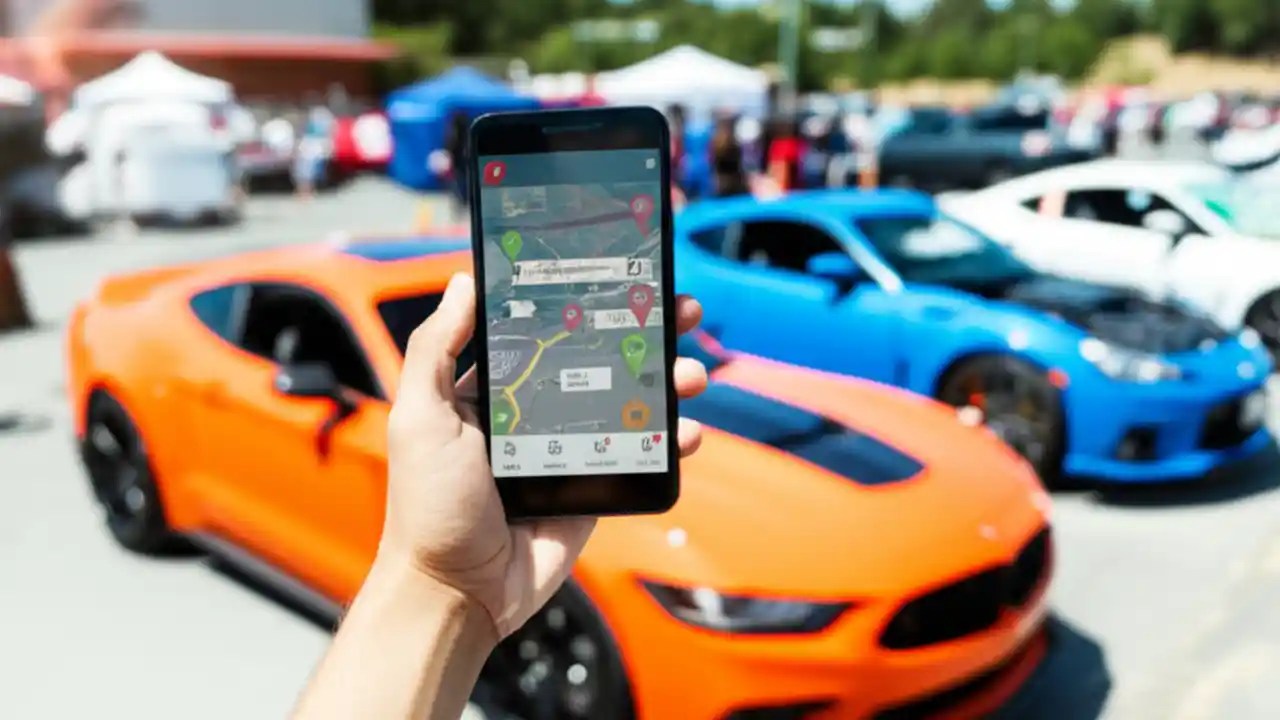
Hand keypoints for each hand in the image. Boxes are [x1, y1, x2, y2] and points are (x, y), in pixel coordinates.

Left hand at [379, 273, 708, 640]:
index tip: (615, 275)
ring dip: (667, 381)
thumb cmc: (428, 507)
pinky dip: (670, 441)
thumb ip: (436, 349)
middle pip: (600, 357)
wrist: (459, 592)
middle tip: (681, 310)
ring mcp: (568, 447)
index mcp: (492, 388)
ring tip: (692, 373)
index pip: (544, 329)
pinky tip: (688, 431)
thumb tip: (463, 283)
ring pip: (629, 402)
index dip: (582, 300)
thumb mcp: (420, 418)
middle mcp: (533, 411)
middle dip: (643, 333)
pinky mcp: (594, 486)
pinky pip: (639, 455)